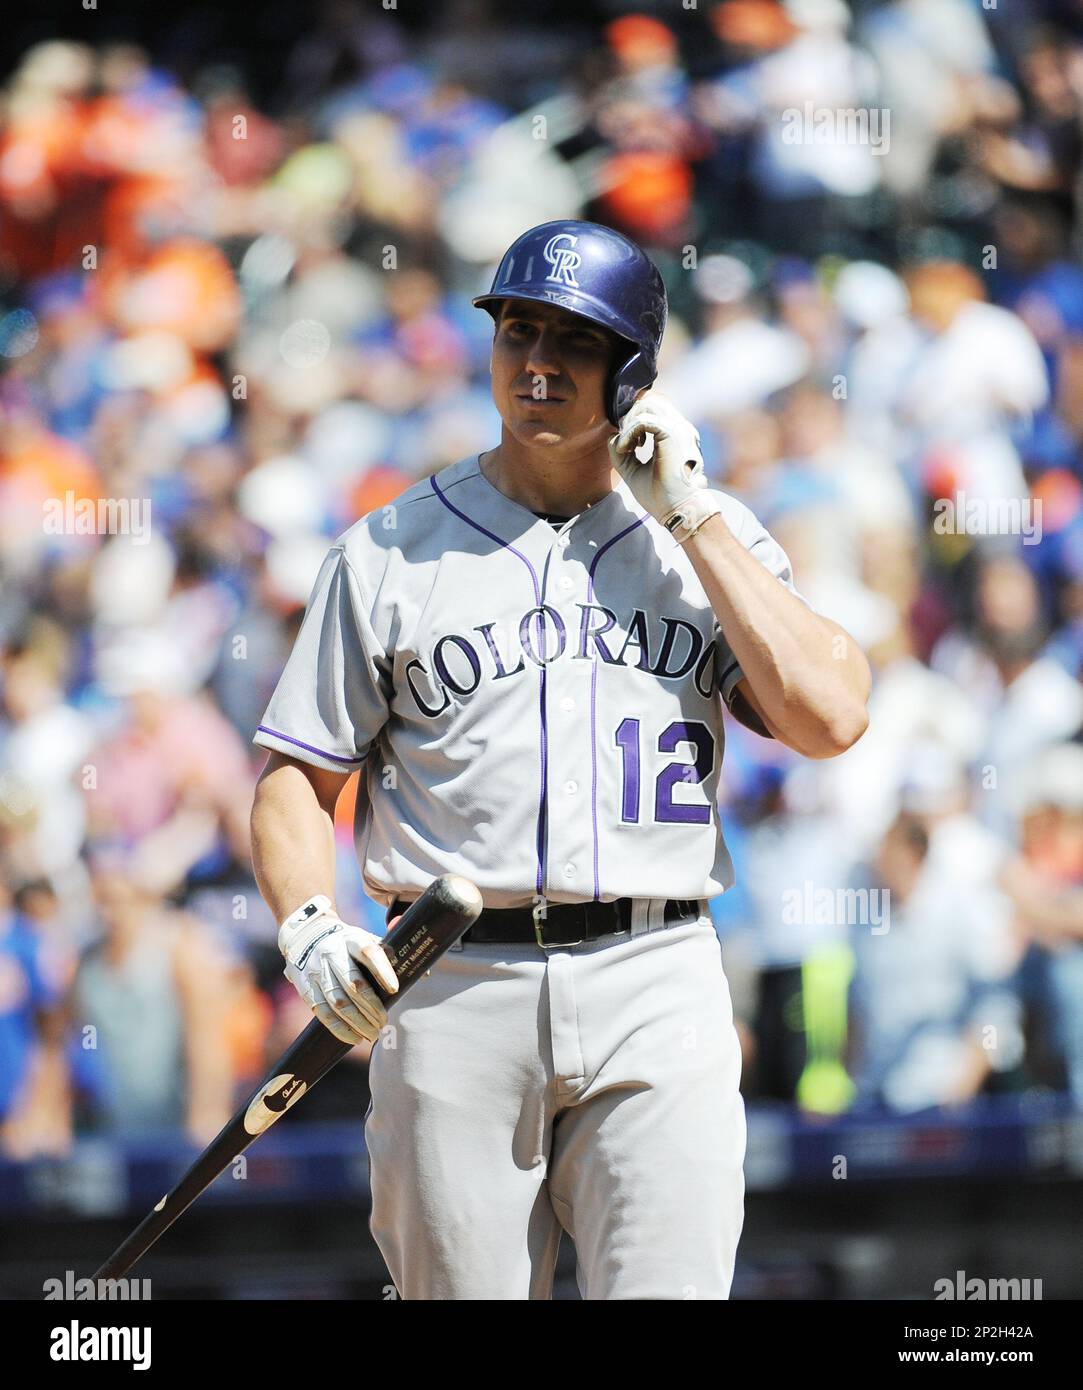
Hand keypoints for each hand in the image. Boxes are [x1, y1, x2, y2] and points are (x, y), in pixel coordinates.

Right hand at [279, 902, 398, 1044]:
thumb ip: (392, 955)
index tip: (395, 990)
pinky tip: (355, 1038)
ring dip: (357, 1022)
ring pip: (337, 1001)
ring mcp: (317, 971)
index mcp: (352, 939)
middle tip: (384, 1022)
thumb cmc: (348, 944)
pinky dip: (339, 1029)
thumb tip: (425, 974)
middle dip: (371, 1007)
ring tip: (373, 1033)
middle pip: (353, 983)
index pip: (369, 952)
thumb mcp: (366, 939)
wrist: (306, 936)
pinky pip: (322, 1012)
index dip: (383, 971)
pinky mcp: (306, 987)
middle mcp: (333, 953)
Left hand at [608, 390, 710, 529]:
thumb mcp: (634, 471)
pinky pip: (644, 421)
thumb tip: (613, 437)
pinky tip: (626, 450)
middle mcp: (680, 429)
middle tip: (626, 445)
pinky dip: (629, 433)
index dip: (633, 423)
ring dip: (630, 425)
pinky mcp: (672, 435)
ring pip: (647, 407)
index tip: (628, 447)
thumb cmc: (661, 496)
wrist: (678, 511)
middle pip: (650, 402)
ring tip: (626, 448)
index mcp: (676, 436)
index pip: (653, 411)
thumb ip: (624, 454)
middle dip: (630, 420)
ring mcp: (678, 430)